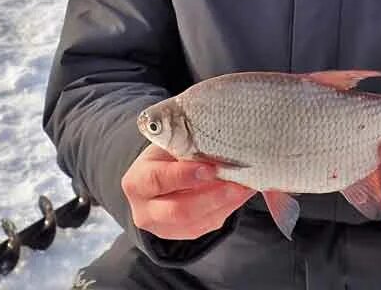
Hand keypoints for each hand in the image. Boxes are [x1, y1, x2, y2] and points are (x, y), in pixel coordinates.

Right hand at [123, 143, 255, 239]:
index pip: (158, 180)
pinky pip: (206, 226)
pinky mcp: (181, 234)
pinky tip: (240, 195)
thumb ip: (186, 148)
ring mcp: (162, 227)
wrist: (156, 178)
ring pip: (196, 223)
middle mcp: (145, 210)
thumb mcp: (168, 146)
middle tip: (236, 184)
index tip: (211, 168)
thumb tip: (218, 147)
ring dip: (224, 205)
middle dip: (211, 197)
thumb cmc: (164, 156)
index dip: (184, 175)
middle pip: (178, 211)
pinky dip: (226, 210)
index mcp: (137, 181)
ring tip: (244, 188)